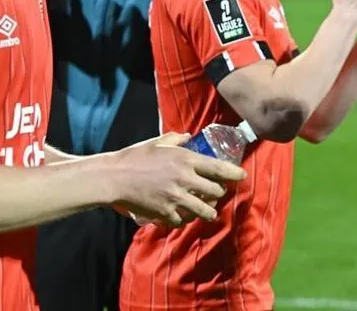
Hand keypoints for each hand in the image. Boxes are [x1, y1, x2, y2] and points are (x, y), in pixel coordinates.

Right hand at [106, 132, 245, 227]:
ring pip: (205, 210)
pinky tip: (184, 216)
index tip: (242, 176)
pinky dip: (185, 219)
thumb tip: (187, 136)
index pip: (220, 168)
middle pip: (216, 191)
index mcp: (186, 159)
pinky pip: (183, 220)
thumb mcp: (158, 142)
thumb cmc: (135, 157)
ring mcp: (176, 198)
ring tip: (209, 211)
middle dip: (219, 192)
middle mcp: (185, 179)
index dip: (235, 173)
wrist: (113, 178)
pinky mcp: (165, 212)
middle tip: (218, 192)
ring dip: (209, 211)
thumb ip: (176, 139)